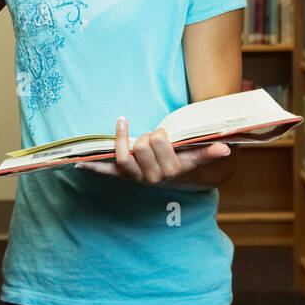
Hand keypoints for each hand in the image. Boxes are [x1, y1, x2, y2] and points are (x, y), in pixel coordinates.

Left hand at [75, 118, 230, 183]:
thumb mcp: (196, 157)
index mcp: (170, 171)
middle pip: (140, 147)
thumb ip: (208, 152)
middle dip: (145, 136)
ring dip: (122, 139)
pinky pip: (106, 171)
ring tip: (123, 123)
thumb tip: (225, 149)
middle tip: (150, 135)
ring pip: (123, 158)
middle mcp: (151, 177)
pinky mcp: (123, 177)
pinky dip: (92, 166)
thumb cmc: (184, 162)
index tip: (162, 133)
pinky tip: (78, 161)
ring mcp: (135, 178)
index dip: (159, 135)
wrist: (176, 180)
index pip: (158, 143)